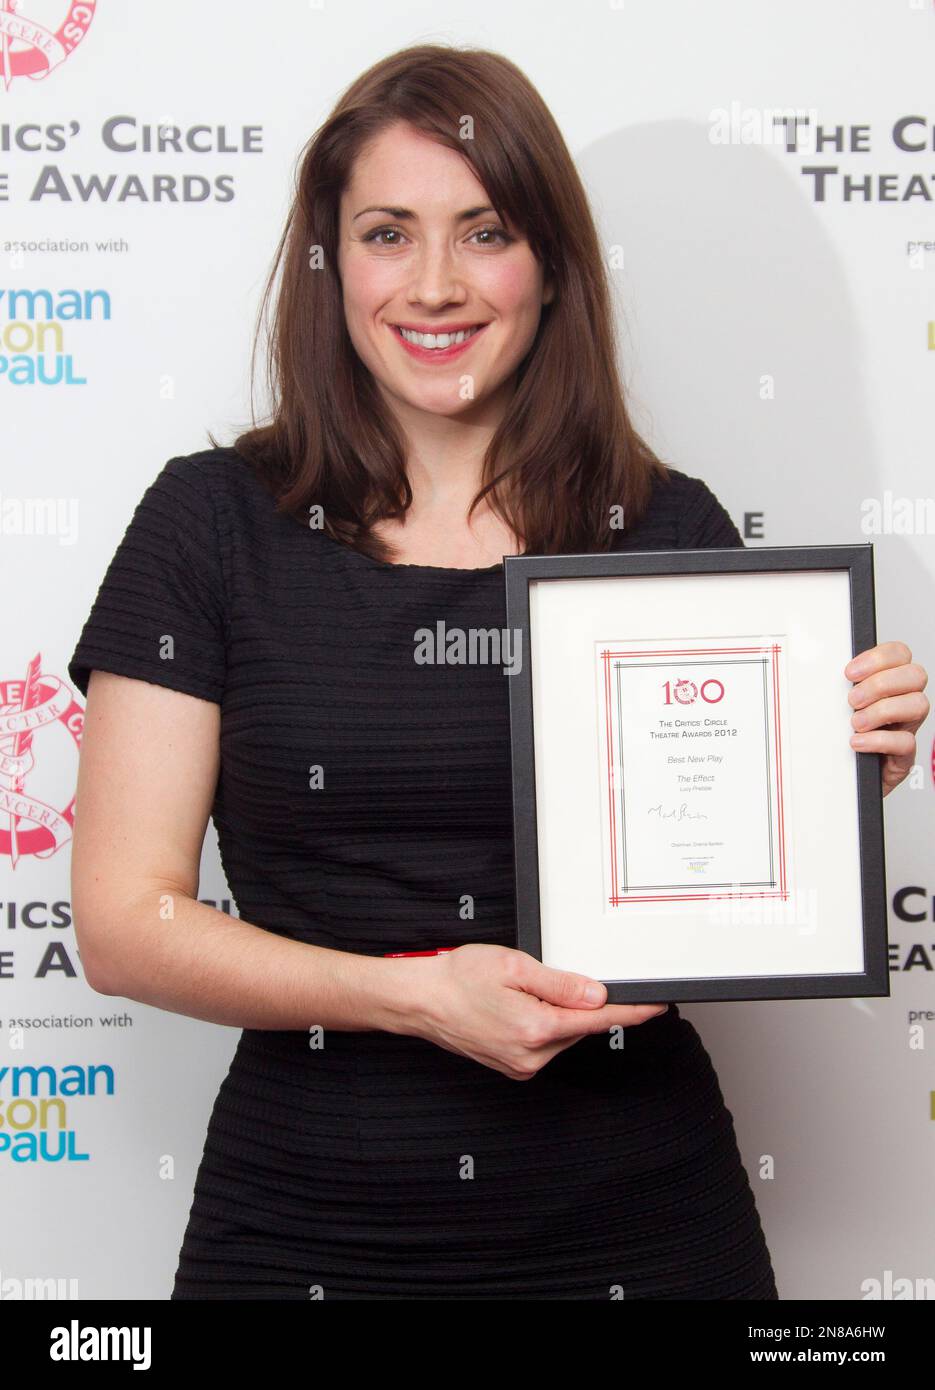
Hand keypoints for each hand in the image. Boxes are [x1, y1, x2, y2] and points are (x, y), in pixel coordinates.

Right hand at [406, 943, 667, 1080]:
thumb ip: (561, 983)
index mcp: (537, 1027)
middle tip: (541, 978)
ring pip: (562, 1036)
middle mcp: (532, 1055)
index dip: (631, 1010)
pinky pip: (545, 1044)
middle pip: (579, 1027)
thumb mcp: (514, 966)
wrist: (421, 1001)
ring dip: (556, 1013)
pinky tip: (515, 1007)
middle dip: (576, 1002)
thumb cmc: (459, 978)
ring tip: (517, 990)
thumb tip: (598, 995)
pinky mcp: (514, 1067)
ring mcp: (522, 1065)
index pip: (599, 1020)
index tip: (656, 1005)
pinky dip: (543, 1025)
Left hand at [845, 641, 929, 795]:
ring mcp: (906, 728)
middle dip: (881, 684)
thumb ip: (836, 689)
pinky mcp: (903, 757)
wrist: (841, 782)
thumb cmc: (840, 740)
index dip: (878, 658)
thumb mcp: (835, 708)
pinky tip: (857, 742)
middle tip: (852, 700)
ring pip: (918, 705)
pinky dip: (879, 740)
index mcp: (889, 684)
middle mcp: (903, 703)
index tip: (850, 673)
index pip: (900, 654)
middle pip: (916, 675)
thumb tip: (817, 675)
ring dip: (882, 710)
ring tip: (856, 723)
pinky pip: (906, 742)